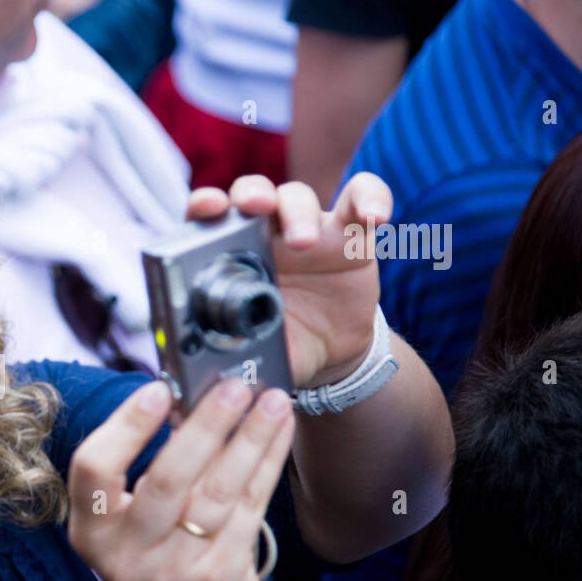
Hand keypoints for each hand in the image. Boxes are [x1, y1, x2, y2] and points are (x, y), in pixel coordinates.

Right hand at [67, 376, 294, 580]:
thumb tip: (187, 395)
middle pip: (166, 478)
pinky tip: (279, 433)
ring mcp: (175, 572)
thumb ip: (141, 471)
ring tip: (270, 400)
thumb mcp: (127, 528)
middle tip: (232, 386)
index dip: (126, 425)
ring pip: (217, 492)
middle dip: (205, 425)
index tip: (160, 388)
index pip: (94, 470)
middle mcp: (126, 556)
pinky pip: (249, 509)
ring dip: (249, 439)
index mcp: (92, 533)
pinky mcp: (220, 579)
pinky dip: (267, 464)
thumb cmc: (155, 563)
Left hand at [186, 173, 393, 388]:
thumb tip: (208, 387)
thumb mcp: (255, 353)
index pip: (211, 217)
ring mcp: (308, 228)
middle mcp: (265, 233)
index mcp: (232, 255)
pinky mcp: (351, 232)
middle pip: (253, 193)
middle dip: (251, 194)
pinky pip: (363, 197)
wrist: (330, 353)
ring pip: (298, 196)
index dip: (205, 205)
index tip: (206, 208)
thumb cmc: (282, 344)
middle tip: (255, 208)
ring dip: (298, 211)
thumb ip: (232, 357)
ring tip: (303, 241)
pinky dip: (372, 198)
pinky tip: (375, 218)